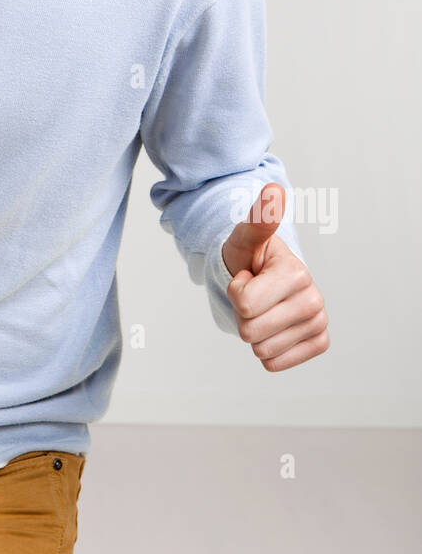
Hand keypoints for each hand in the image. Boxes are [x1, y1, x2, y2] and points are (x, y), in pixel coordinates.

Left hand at [221, 182, 329, 371]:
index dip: (236, 291)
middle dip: (242, 314)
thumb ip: (259, 218)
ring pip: (261, 350)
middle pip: (250, 331)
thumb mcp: (245, 238)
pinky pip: (274, 364)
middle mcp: (314, 299)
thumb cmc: (249, 257)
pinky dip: (266, 350)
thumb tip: (274, 190)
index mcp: (297, 272)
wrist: (262, 277)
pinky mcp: (318, 343)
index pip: (244, 303)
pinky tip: (274, 327)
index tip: (247, 276)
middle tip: (253, 295)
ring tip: (263, 309)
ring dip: (254, 331)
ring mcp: (319, 323)